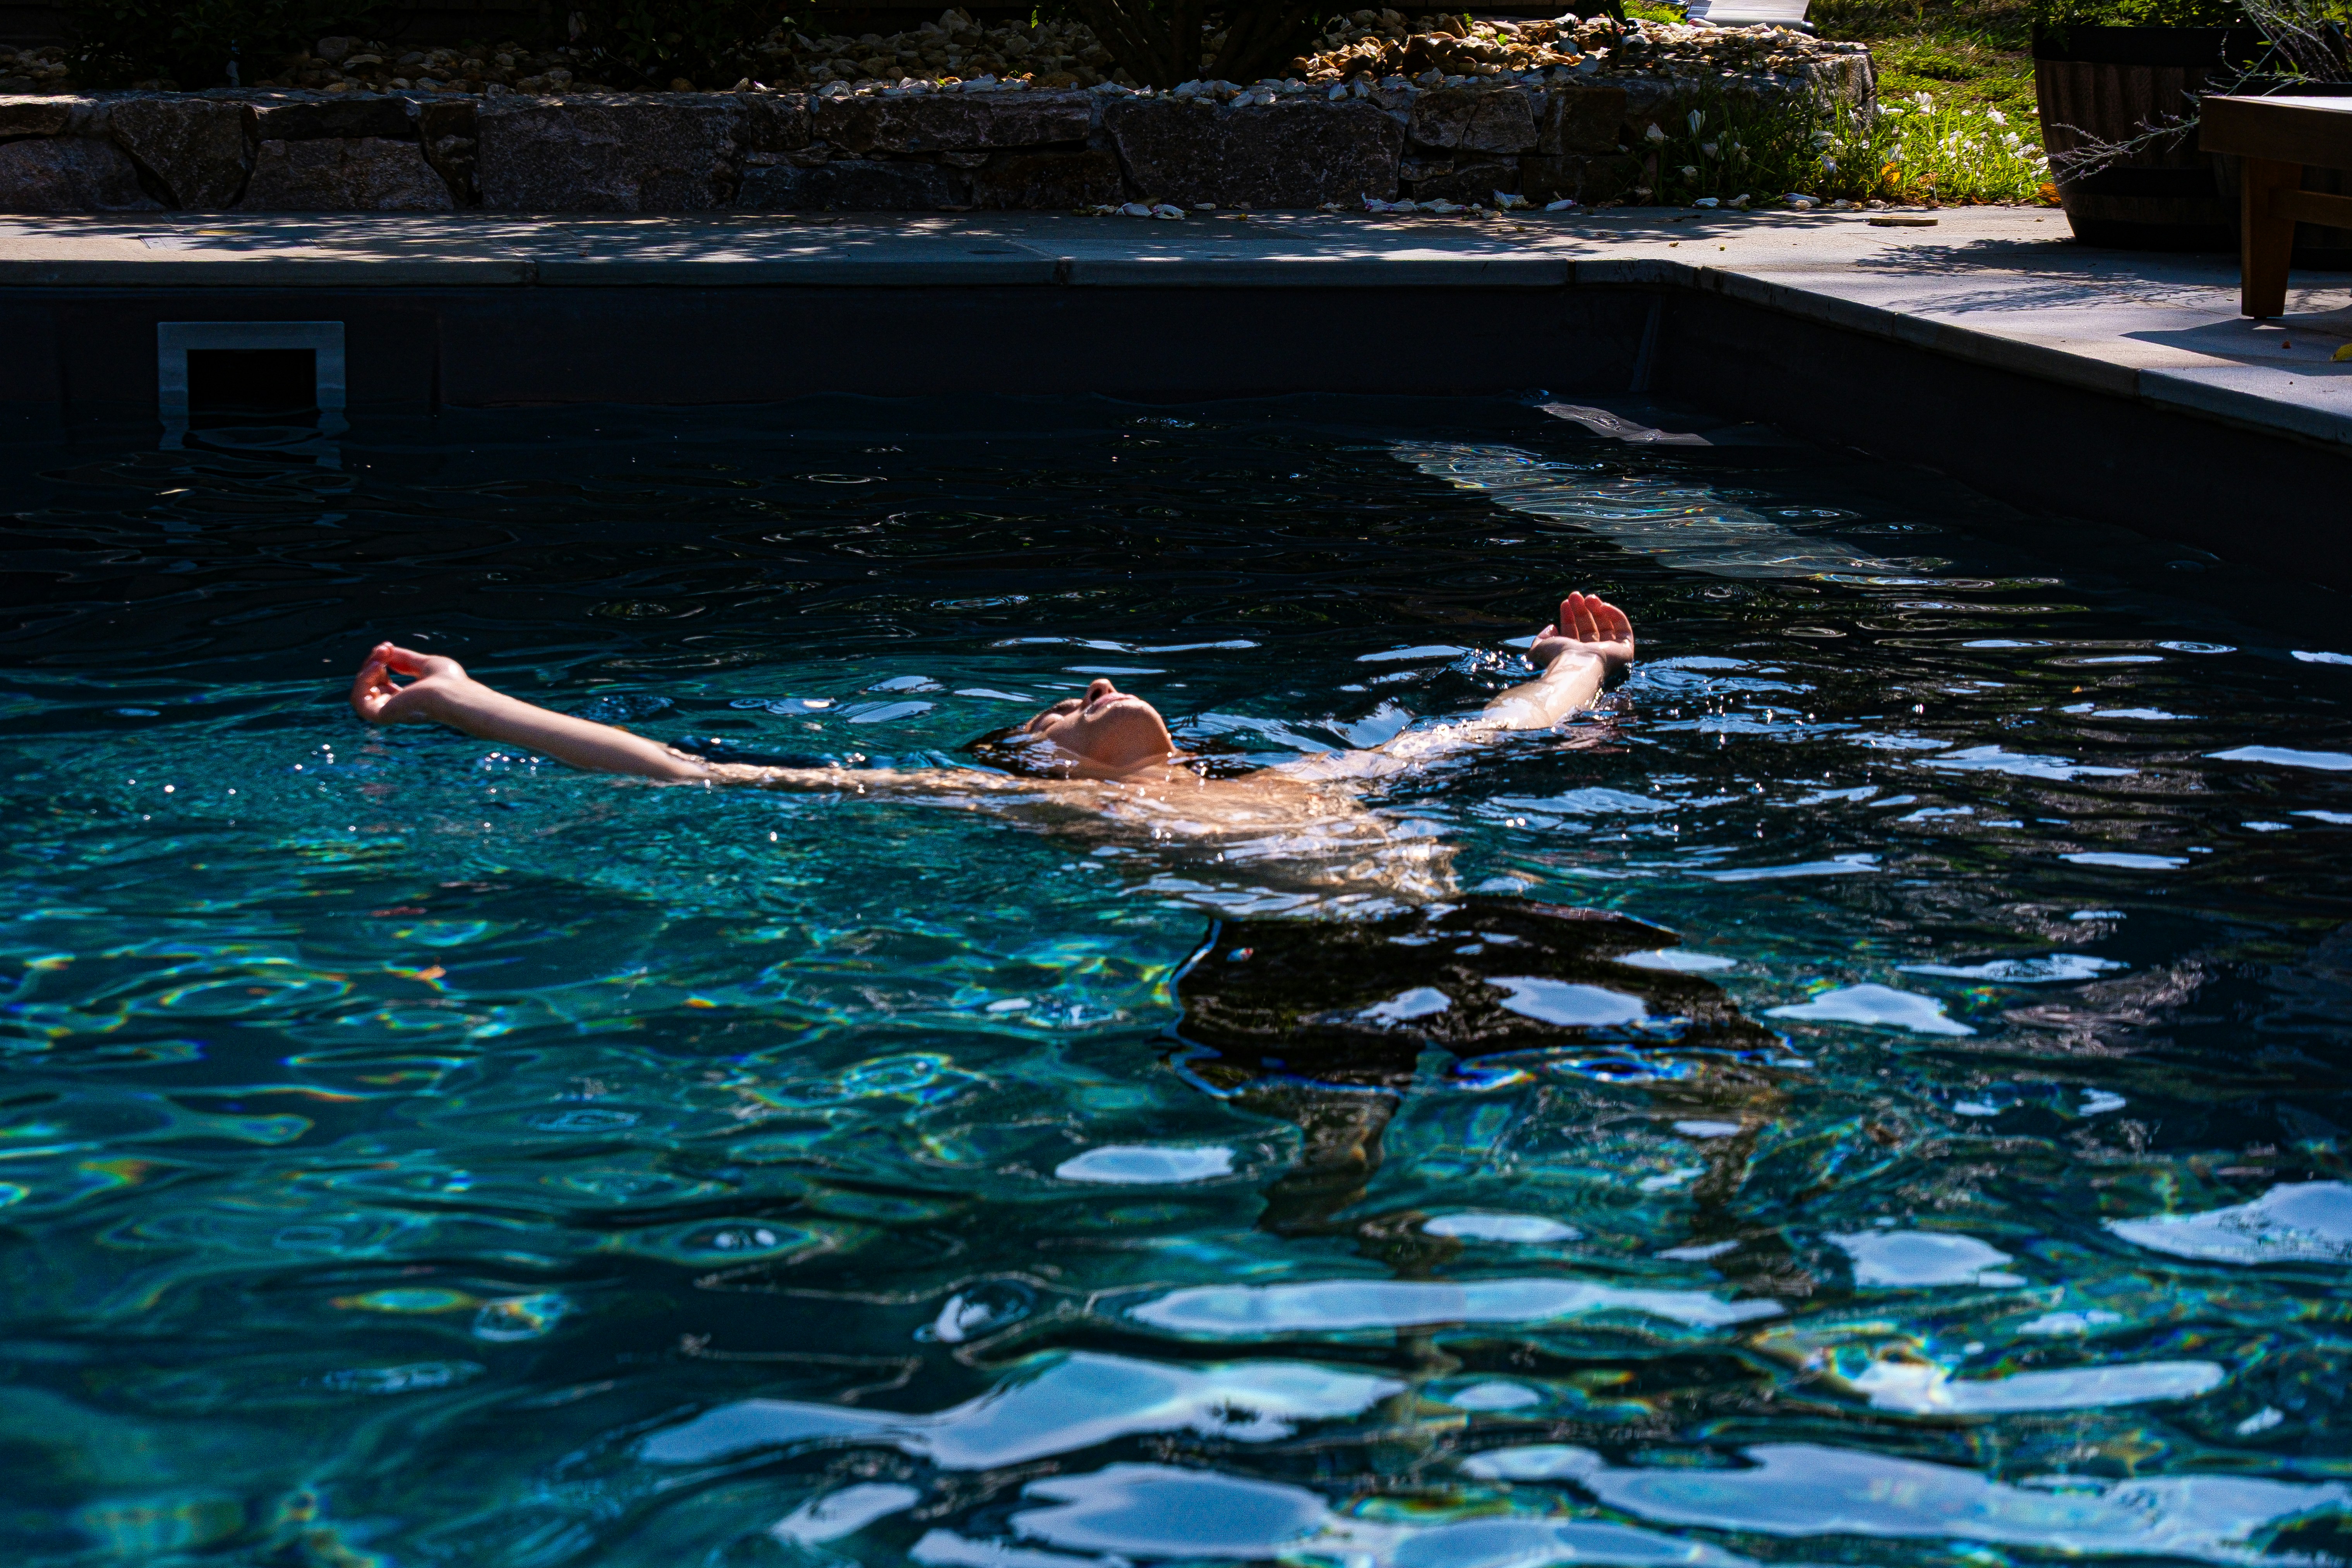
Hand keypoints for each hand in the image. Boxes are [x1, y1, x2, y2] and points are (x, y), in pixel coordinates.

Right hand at [350, 642, 474, 725]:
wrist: (452, 693)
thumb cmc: (449, 681)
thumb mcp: (426, 664)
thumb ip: (406, 659)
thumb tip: (388, 651)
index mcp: (411, 700)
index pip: (385, 684)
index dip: (382, 662)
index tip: (388, 646)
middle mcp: (399, 708)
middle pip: (372, 687)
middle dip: (374, 663)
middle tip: (384, 648)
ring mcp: (390, 713)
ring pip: (363, 693)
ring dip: (366, 670)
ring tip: (379, 656)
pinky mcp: (383, 715)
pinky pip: (359, 701)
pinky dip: (363, 681)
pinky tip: (376, 666)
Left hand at [1530, 592, 1634, 670]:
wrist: (1576, 668)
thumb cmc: (1557, 659)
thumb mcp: (1540, 648)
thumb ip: (1542, 638)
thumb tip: (1551, 628)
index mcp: (1573, 658)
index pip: (1573, 634)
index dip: (1568, 618)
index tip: (1565, 603)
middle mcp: (1592, 657)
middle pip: (1589, 629)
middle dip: (1582, 611)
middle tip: (1575, 595)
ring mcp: (1609, 655)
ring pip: (1606, 628)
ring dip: (1597, 610)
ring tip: (1588, 597)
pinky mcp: (1625, 652)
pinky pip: (1624, 631)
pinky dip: (1616, 616)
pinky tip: (1603, 605)